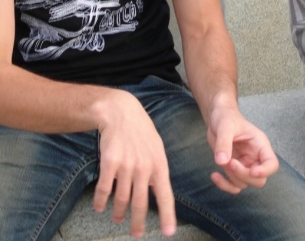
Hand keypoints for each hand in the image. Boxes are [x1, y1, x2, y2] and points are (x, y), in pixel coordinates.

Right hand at [92, 89, 175, 237]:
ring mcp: (126, 165)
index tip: (168, 233)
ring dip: (119, 212)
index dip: (167, 215)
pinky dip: (101, 201)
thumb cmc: (140, 131)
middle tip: (137, 233)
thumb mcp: (156, 148)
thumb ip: (156, 169)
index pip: (165, 195)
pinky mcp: (109, 162)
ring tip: (118, 219)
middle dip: (138, 222)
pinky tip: (99, 207)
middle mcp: (144, 167)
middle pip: (141, 203)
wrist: (121, 112)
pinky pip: (104, 189)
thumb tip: (154, 190)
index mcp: (159, 164)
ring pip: (122, 199)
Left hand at [207, 104, 278, 193]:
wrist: (217, 118)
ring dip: (231, 177)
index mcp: (260, 145)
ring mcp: (245, 165)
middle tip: (230, 162)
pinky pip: (233, 185)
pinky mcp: (233, 170)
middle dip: (244, 175)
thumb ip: (224, 143)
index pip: (272, 164)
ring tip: (220, 160)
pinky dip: (224, 185)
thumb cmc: (226, 118)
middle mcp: (255, 157)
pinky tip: (215, 175)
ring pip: (245, 184)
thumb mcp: (225, 126)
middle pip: (259, 180)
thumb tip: (221, 162)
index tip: (252, 171)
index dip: (265, 171)